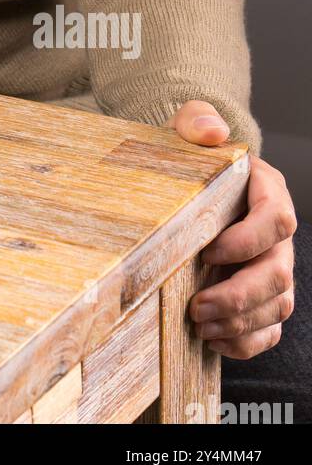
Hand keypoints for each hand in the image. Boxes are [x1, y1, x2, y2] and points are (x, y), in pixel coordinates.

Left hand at [167, 100, 296, 358]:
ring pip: (278, 305)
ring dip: (241, 323)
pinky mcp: (264, 296)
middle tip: (198, 306)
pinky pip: (270, 329)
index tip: (208, 252)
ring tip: (200, 324)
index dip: (246, 242)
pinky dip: (246, 342)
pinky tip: (214, 341)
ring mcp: (274, 266)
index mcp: (267, 192)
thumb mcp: (186, 131)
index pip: (275, 221)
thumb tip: (211, 131)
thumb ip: (197, 122)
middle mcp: (277, 235)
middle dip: (240, 296)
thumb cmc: (188, 156)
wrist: (186, 182)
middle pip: (279, 274)